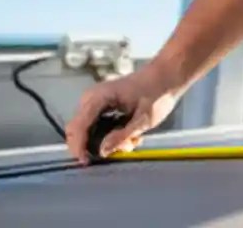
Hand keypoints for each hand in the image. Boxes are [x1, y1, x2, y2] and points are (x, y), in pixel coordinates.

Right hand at [64, 62, 180, 164]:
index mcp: (98, 98)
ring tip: (131, 141)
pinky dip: (108, 136)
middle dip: (95, 146)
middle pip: (77, 131)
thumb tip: (102, 152)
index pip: (78, 127)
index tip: (87, 163)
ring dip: (105, 142)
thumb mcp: (144, 119)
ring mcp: (94, 103)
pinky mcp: (100, 107)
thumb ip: (123, 135)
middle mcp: (91, 99)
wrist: (165, 77)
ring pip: (87, 131)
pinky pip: (95, 127)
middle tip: (122, 149)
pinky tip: (129, 136)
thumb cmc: (157, 94)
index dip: (79, 147)